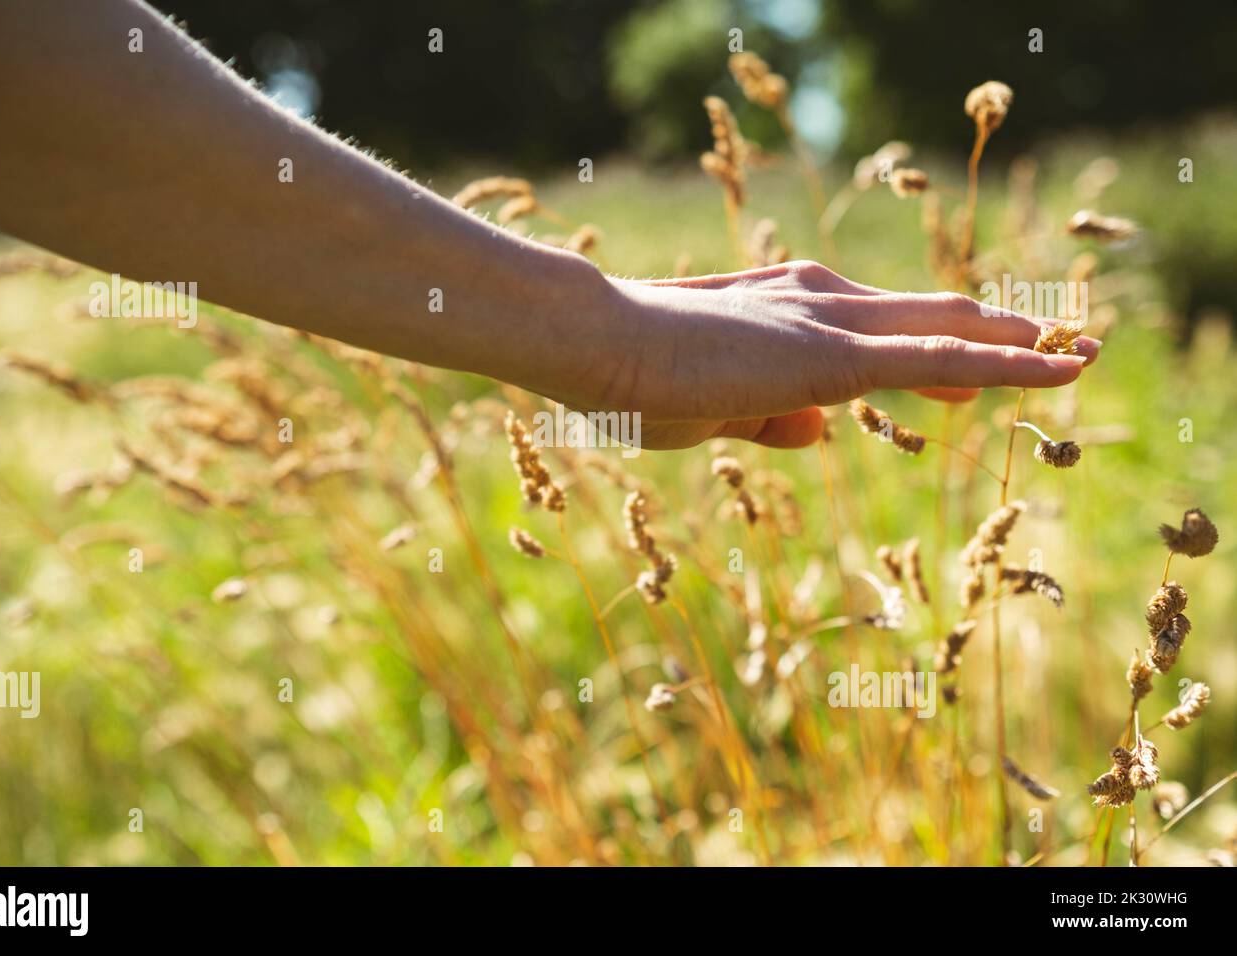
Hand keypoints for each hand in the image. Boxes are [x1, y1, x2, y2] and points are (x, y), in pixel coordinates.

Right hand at [575, 261, 1099, 449]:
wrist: (596, 341)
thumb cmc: (633, 378)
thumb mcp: (711, 410)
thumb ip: (768, 418)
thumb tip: (820, 433)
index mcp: (785, 309)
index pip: (879, 326)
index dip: (933, 344)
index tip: (975, 365)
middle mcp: (819, 299)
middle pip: (929, 314)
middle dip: (992, 335)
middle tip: (1050, 350)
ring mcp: (831, 322)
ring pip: (949, 327)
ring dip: (1017, 344)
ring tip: (1080, 355)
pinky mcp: (835, 356)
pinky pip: (940, 356)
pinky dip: (1009, 364)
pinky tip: (1062, 369)